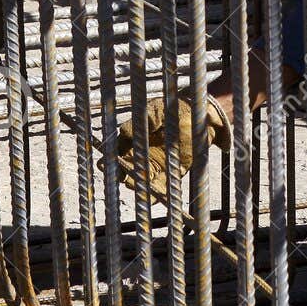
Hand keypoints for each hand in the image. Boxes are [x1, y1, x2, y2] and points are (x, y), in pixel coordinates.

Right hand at [115, 96, 231, 198]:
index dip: (111, 158)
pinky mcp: (172, 171)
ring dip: (138, 184)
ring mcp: (157, 163)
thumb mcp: (158, 110)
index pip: (118, 150)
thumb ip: (143, 120)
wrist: (201, 116)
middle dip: (122, 174)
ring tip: (136, 186)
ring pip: (143, 178)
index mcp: (135, 138)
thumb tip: (123, 131)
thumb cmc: (177, 108)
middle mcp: (144, 153)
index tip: (105, 164)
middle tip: (121, 177)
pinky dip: (157, 193)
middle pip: (128, 168)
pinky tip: (153, 197)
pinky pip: (162, 185)